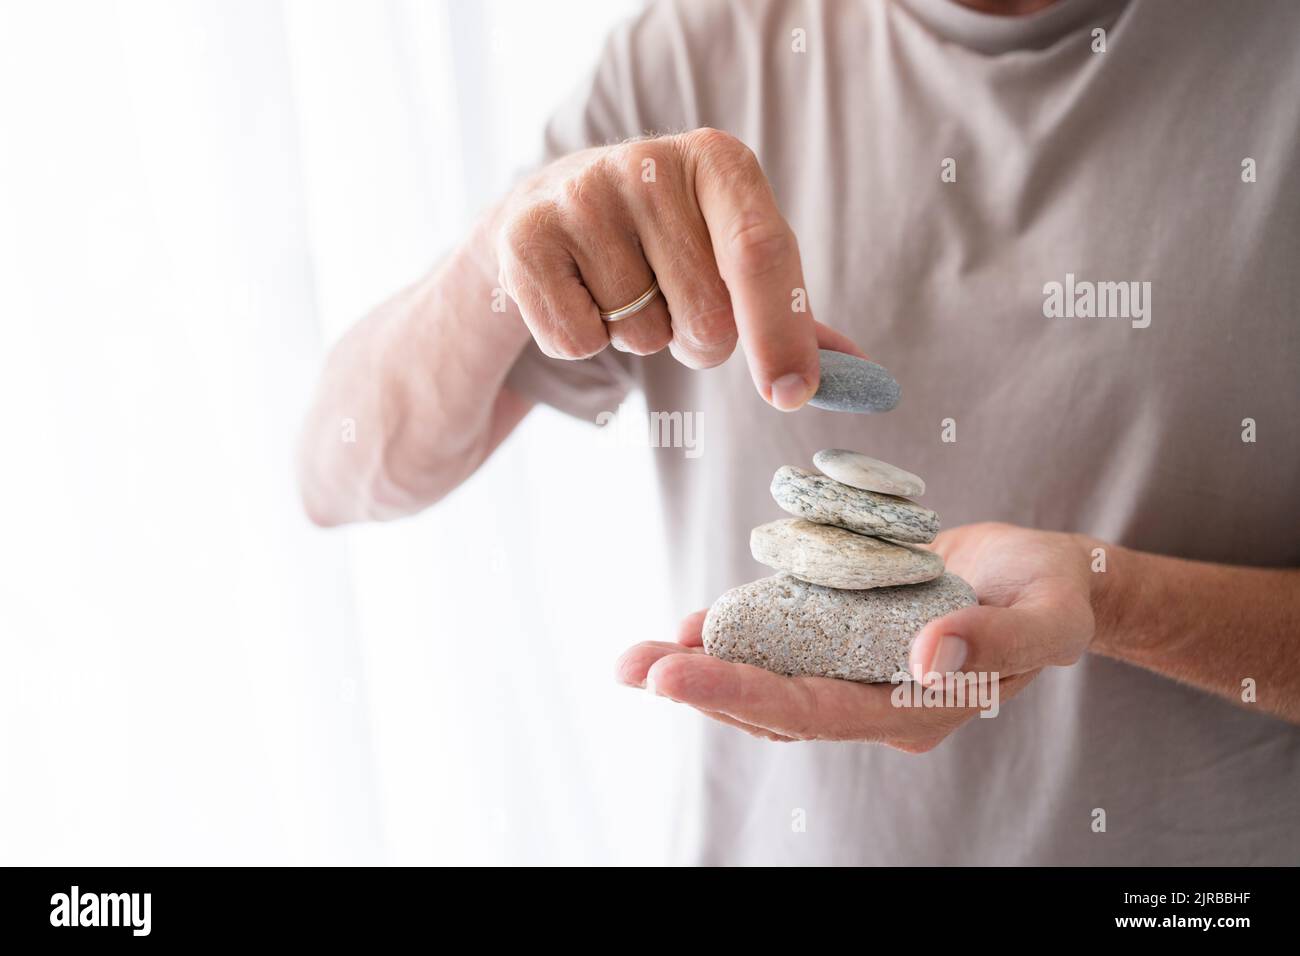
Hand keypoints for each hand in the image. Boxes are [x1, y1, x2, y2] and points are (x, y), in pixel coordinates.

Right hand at [493, 128, 863, 409]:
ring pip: (642, 337)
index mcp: (718, 161)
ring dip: (639, 338)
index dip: (781, 333)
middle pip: (707, 316)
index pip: (761, 253)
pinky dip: (584, 342)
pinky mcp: (524, 236)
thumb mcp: (728, 253)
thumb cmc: (662, 244)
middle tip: (670, 301)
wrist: (547, 219)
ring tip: (618, 288)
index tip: (793, 396)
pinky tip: (577, 294)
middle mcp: (649, 163)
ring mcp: (580, 194)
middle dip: (697, 339)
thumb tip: (859, 372)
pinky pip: (580, 344)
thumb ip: (790, 311)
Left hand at [615, 523, 1099, 749]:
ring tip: (637, 653)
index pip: (814, 711)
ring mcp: (857, 669)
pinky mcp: (844, 634)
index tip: (671, 673)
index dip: (738, 692)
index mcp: (916, 710)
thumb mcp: (1048, 615)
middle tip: (629, 666)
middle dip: (699, 685)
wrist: (1042, 577)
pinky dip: (736, 635)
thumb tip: (930, 656)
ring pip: (768, 680)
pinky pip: (781, 644)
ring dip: (703, 666)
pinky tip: (694, 622)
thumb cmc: (1052, 592)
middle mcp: (875, 699)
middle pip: (774, 705)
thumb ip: (996, 640)